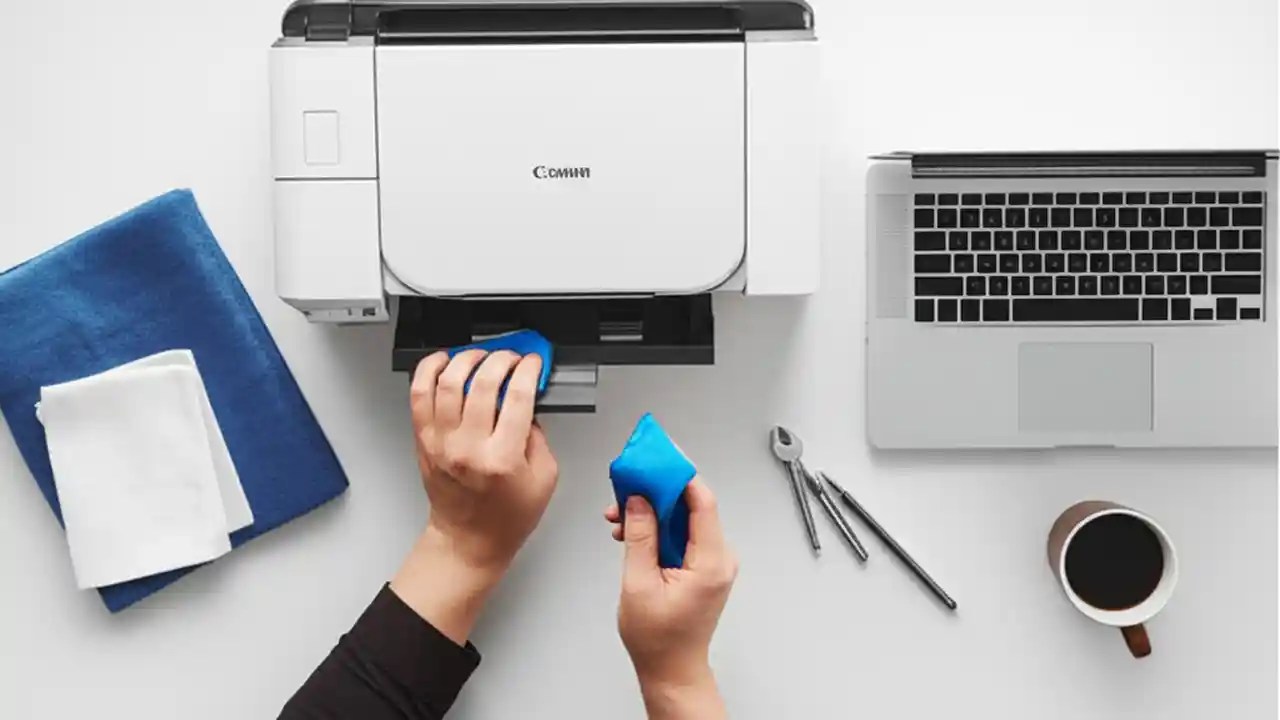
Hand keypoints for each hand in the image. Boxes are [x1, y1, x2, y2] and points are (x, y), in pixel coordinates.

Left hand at [391, 350, 558, 644]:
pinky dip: (429, 371)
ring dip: (467, 359)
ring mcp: (441, 442)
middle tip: (511, 358)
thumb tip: (527, 398)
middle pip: (482, 382)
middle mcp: (468, 447)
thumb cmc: (505, 517)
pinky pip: (419, 395)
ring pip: (447, 382)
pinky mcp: (424, 440)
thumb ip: (539, 435)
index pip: (517, 396)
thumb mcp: (544, 477)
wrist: (469, 540)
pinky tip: (443, 362)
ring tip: (480, 357)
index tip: (532, 363)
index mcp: (502, 458)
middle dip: (501, 359)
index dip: (527, 370)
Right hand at [605, 478, 736, 718]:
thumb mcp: (639, 583)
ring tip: (622, 517)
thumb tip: (640, 500)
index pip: (701, 502)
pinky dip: (659, 527)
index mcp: (711, 562)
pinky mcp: (704, 565)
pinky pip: (683, 533)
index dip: (677, 476)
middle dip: (656, 493)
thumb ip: (640, 536)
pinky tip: (634, 531)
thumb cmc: (659, 639)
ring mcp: (713, 561)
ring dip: (653, 512)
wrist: (671, 668)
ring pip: (684, 518)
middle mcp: (720, 558)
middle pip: (692, 506)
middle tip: (627, 487)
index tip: (655, 460)